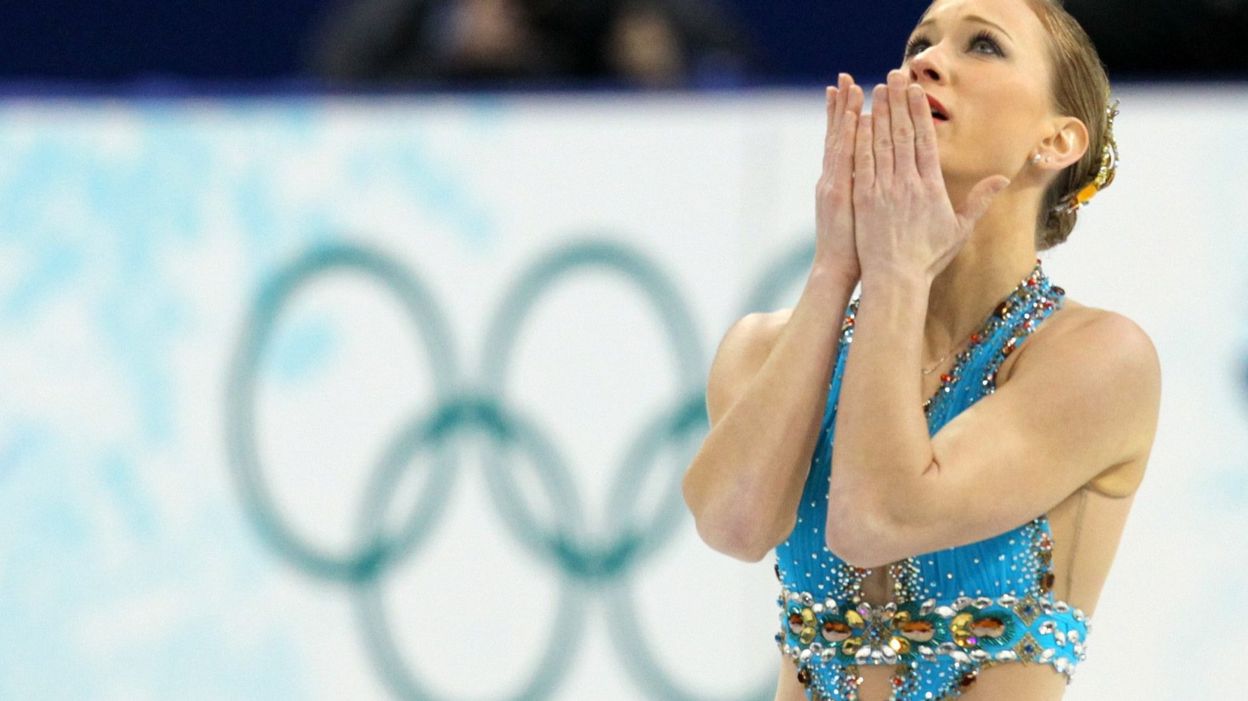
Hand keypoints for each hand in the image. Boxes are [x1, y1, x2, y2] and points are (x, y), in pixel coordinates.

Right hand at [814, 73, 864, 280]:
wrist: (838, 271)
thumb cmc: (856, 250)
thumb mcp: (861, 218)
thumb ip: (869, 196)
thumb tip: (882, 182)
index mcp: (842, 183)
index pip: (846, 142)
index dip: (847, 116)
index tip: (851, 92)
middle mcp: (835, 179)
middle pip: (841, 135)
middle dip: (843, 105)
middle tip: (845, 78)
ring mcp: (834, 184)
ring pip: (840, 140)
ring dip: (844, 112)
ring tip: (847, 85)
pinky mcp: (837, 192)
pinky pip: (844, 159)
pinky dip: (846, 136)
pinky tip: (852, 116)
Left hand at [852, 70, 1010, 286]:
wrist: (896, 280)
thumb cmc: (928, 258)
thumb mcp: (960, 229)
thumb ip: (979, 201)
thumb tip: (1002, 178)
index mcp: (931, 188)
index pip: (925, 141)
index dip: (920, 113)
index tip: (916, 91)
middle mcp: (907, 184)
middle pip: (902, 134)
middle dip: (899, 102)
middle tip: (895, 75)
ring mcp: (883, 190)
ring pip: (881, 143)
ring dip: (879, 114)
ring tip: (877, 89)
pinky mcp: (863, 199)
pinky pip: (862, 162)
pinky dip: (861, 139)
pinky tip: (859, 120)